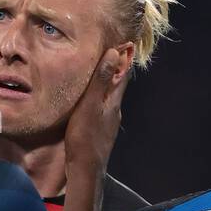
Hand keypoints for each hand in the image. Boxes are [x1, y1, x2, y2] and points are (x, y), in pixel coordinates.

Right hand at [64, 48, 127, 171]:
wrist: (86, 169)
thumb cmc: (85, 137)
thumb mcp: (89, 105)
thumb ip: (100, 81)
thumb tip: (114, 53)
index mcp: (113, 101)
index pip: (123, 73)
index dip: (124, 56)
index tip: (125, 41)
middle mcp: (115, 110)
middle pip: (118, 83)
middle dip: (116, 67)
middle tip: (112, 51)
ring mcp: (109, 121)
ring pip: (110, 96)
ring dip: (107, 82)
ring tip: (99, 70)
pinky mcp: (101, 130)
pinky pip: (103, 106)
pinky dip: (100, 96)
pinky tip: (91, 98)